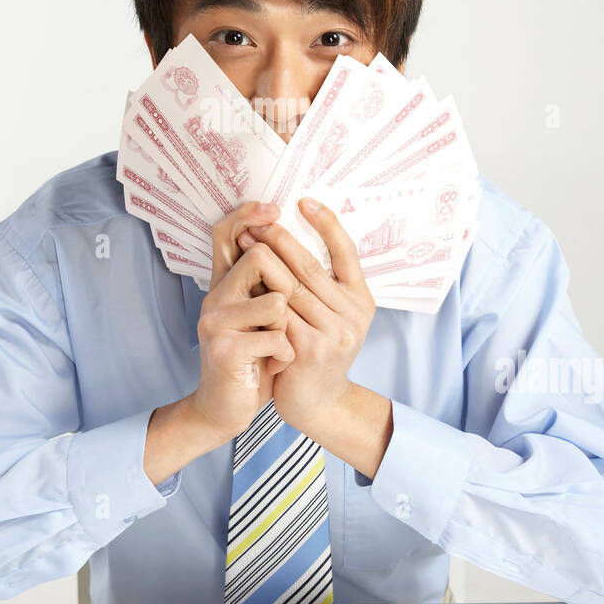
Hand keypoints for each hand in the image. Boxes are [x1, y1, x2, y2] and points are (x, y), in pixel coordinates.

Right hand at [189, 200, 297, 441]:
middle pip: (259, 258)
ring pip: (276, 301)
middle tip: (283, 320)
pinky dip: (284, 356)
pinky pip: (276, 338)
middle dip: (287, 287)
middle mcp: (214, 297)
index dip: (247, 214)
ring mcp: (216, 322)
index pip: (224, 233)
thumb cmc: (251, 359)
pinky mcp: (225, 349)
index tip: (275, 207)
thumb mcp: (257, 317)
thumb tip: (289, 243)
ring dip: (288, 330)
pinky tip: (273, 367)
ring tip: (277, 348)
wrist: (226, 409)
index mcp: (223, 285)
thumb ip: (264, 284)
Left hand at [239, 197, 375, 431]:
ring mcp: (333, 333)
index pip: (347, 252)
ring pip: (291, 287)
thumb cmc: (317, 351)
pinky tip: (243, 278)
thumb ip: (324, 285)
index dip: (327, 223)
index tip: (304, 199)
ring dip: (264, 261)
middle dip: (281, 239)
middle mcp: (353, 315)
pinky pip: (278, 313)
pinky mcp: (308, 349)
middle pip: (311, 266)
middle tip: (257, 220)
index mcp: (361, 300)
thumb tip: (296, 237)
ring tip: (245, 242)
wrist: (317, 404)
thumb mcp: (332, 317)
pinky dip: (260, 294)